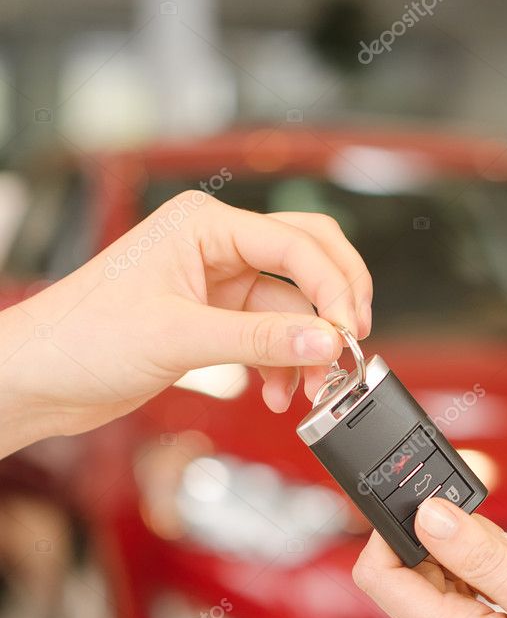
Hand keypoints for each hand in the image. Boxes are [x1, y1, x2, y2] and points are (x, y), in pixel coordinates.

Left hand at [0, 193, 371, 455]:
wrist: (43, 378)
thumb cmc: (83, 336)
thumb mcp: (180, 337)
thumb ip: (259, 338)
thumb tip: (325, 340)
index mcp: (203, 225)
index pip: (295, 243)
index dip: (332, 288)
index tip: (349, 333)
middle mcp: (215, 248)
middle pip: (306, 260)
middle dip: (333, 304)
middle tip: (353, 344)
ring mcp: (216, 285)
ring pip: (290, 308)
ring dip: (305, 349)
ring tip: (309, 388)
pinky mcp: (212, 321)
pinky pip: (268, 336)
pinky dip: (280, 365)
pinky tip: (277, 392)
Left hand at [353, 498, 506, 617]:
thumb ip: (481, 558)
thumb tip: (428, 516)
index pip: (379, 576)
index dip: (391, 530)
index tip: (433, 506)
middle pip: (415, 575)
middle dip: (456, 544)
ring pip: (446, 588)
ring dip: (483, 562)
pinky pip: (469, 608)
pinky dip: (495, 584)